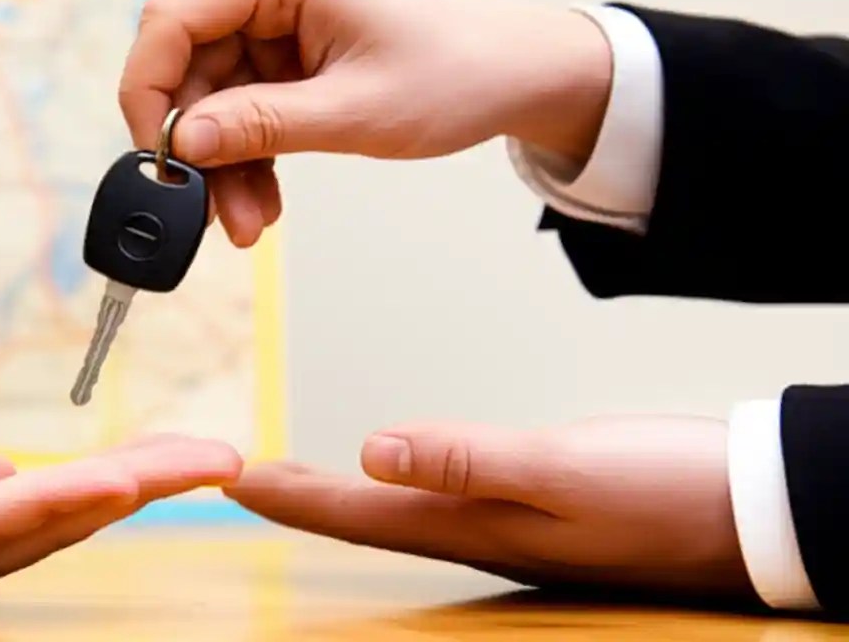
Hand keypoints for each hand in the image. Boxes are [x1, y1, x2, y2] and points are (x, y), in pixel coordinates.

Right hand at [118, 0, 612, 247]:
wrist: (521, 74)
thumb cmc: (460, 71)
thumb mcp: (353, 112)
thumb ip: (259, 125)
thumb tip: (183, 144)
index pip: (172, 19)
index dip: (150, 93)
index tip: (160, 160)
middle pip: (191, 63)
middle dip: (200, 145)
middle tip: (213, 212)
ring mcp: (283, 14)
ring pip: (216, 93)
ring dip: (227, 161)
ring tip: (249, 218)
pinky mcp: (295, 47)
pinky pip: (247, 101)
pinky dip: (251, 150)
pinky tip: (262, 196)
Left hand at [225, 415, 756, 603]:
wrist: (749, 511)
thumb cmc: (666, 498)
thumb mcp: (565, 475)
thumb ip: (468, 462)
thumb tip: (372, 450)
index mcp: (473, 526)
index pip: (357, 513)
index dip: (291, 497)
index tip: (231, 479)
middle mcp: (477, 528)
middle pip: (365, 515)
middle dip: (300, 498)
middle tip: (243, 479)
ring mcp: (506, 519)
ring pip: (399, 507)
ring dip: (341, 493)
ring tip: (299, 478)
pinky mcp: (533, 500)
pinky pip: (442, 492)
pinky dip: (401, 479)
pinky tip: (399, 470)